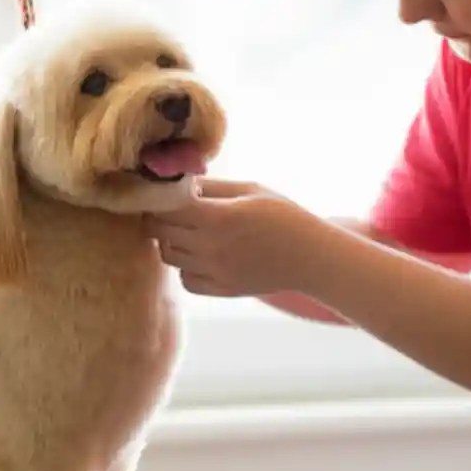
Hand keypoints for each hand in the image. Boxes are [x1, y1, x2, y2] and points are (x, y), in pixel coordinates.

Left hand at [143, 178, 324, 296]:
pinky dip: (185, 267)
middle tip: (169, 210)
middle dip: (159, 217)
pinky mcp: (220, 289)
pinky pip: (185, 279)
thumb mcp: (250, 189)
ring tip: (185, 231)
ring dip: (169, 241)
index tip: (163, 193)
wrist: (311, 256)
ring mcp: (214, 271)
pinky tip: (199, 255)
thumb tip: (178, 181)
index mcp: (219, 216)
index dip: (159, 198)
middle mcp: (211, 246)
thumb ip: (212, 186)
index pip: (166, 207)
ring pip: (168, 255)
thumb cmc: (283, 216)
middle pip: (160, 231)